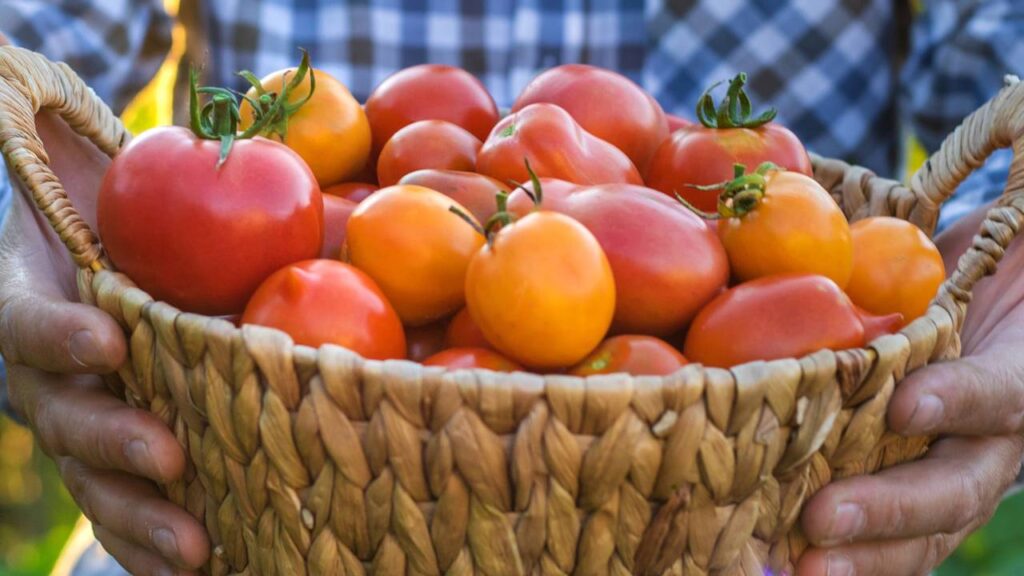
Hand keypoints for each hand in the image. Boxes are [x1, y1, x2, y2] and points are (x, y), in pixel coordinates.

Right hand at [0, 111, 208, 574]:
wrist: (95, 236)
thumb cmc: (107, 200)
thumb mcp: (108, 177)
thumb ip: (120, 175)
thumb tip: (217, 143)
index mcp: (30, 301)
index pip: (28, 324)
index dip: (61, 337)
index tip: (109, 340)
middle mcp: (47, 371)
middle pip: (63, 419)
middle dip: (113, 442)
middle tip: (167, 457)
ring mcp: (77, 416)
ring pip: (92, 476)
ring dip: (140, 516)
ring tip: (195, 548)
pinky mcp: (115, 448)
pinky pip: (127, 500)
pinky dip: (154, 541)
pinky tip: (206, 567)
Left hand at [797, 201, 1023, 575]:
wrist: (991, 297)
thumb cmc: (986, 265)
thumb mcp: (987, 253)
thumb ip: (971, 239)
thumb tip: (934, 146)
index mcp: (1018, 375)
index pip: (1006, 393)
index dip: (963, 402)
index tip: (910, 402)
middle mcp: (988, 434)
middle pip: (955, 486)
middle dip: (892, 507)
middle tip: (824, 517)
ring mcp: (952, 465)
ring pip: (921, 527)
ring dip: (860, 555)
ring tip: (797, 568)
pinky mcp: (907, 478)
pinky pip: (886, 531)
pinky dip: (845, 554)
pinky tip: (777, 563)